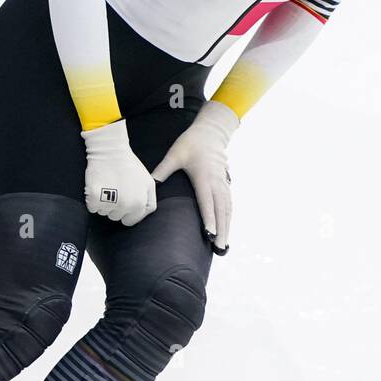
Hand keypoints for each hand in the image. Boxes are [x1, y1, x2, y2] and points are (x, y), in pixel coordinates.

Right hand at [81, 121, 156, 225]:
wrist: (111, 151)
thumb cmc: (129, 165)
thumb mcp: (148, 183)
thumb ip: (149, 202)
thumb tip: (142, 215)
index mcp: (139, 204)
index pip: (131, 221)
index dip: (127, 213)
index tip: (124, 201)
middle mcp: (126, 206)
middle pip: (116, 217)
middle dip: (115, 207)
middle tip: (116, 189)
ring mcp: (110, 203)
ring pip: (104, 213)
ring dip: (104, 203)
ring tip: (108, 185)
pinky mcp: (94, 199)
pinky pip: (92, 208)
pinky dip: (93, 200)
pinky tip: (99, 186)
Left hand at [152, 100, 238, 253]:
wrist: (210, 132)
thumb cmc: (191, 143)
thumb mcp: (175, 153)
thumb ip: (163, 169)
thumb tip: (150, 182)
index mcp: (204, 177)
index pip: (207, 202)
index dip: (209, 219)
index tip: (209, 234)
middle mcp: (216, 182)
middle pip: (221, 210)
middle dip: (221, 230)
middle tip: (219, 248)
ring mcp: (223, 183)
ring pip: (227, 209)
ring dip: (227, 227)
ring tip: (224, 245)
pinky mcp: (225, 184)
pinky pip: (229, 204)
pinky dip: (229, 218)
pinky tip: (227, 229)